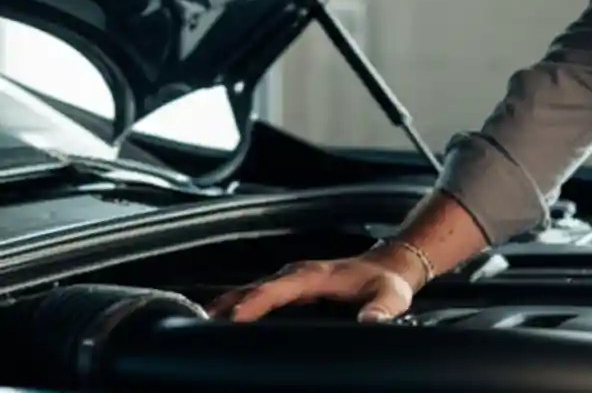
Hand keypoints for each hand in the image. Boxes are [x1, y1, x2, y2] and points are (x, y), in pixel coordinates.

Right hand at [204, 244, 427, 322]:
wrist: (389, 266)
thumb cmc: (387, 282)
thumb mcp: (391, 296)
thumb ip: (382, 309)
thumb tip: (371, 321)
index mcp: (316, 275)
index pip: (280, 287)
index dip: (257, 301)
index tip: (235, 317)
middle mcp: (297, 275)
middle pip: (255, 288)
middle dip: (228, 304)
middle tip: (200, 325)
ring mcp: (291, 280)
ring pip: (251, 290)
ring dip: (227, 305)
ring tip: (199, 324)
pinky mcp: (289, 288)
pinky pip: (257, 295)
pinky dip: (237, 305)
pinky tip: (220, 321)